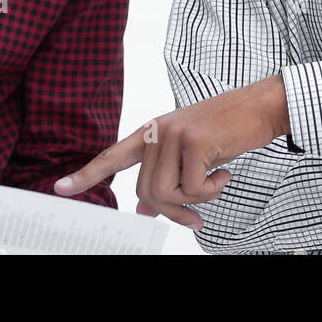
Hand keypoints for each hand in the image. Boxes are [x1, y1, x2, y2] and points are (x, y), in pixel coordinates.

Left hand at [53, 76, 288, 229]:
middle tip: (196, 214)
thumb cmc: (227, 131)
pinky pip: (192, 189)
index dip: (86, 174)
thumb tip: (143, 209)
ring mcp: (172, 134)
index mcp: (150, 132)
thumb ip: (165, 177)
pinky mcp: (193, 142)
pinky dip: (212, 191)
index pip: (112, 156)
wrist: (260, 107)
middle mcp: (156, 131)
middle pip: (146, 191)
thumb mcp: (190, 155)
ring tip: (214, 183)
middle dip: (173, 210)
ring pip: (166, 193)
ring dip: (193, 202)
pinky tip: (225, 172)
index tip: (60, 189)